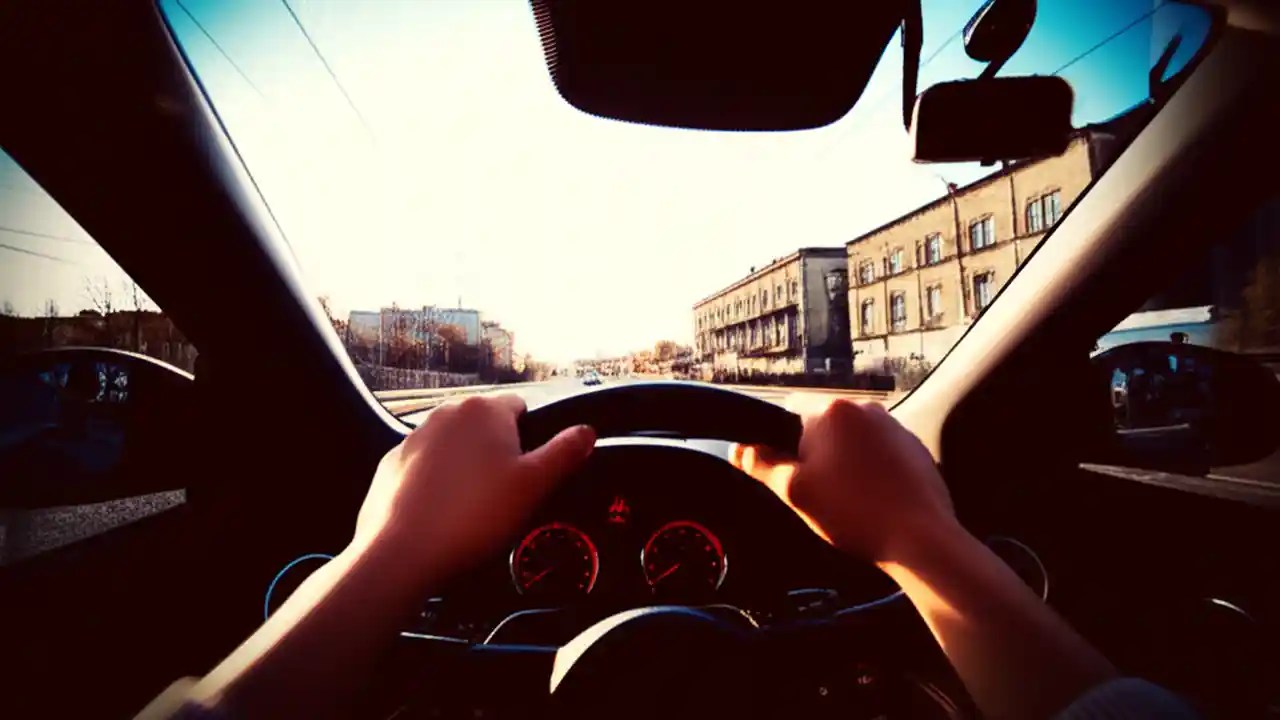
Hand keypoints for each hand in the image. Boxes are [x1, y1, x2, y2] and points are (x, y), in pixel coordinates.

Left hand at [354, 395, 594, 581]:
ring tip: (472, 510)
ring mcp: (413, 437)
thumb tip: (586, 431)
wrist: (403, 552)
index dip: (532, 441)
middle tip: (504, 496)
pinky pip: (426, 468)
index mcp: (484, 409)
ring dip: (467, 468)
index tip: (530, 474)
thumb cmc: (473, 517)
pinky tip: (442, 514)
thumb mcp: (534, 486)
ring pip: (455, 447)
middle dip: (498, 454)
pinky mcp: (392, 464)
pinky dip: (436, 484)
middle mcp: (446, 413)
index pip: (522, 407)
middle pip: (486, 427)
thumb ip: (565, 453)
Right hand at [731, 397, 954, 563]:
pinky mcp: (915, 448)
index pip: (789, 418)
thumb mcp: (794, 492)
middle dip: (818, 460)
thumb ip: (761, 465)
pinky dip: (873, 475)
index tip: (798, 483)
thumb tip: (739, 449)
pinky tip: (876, 503)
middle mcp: (866, 408)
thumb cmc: (854, 513)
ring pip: (852, 444)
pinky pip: (880, 456)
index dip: (786, 454)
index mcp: (832, 410)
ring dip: (846, 468)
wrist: (920, 538)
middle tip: (825, 497)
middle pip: (823, 431)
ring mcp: (895, 426)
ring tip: (854, 503)